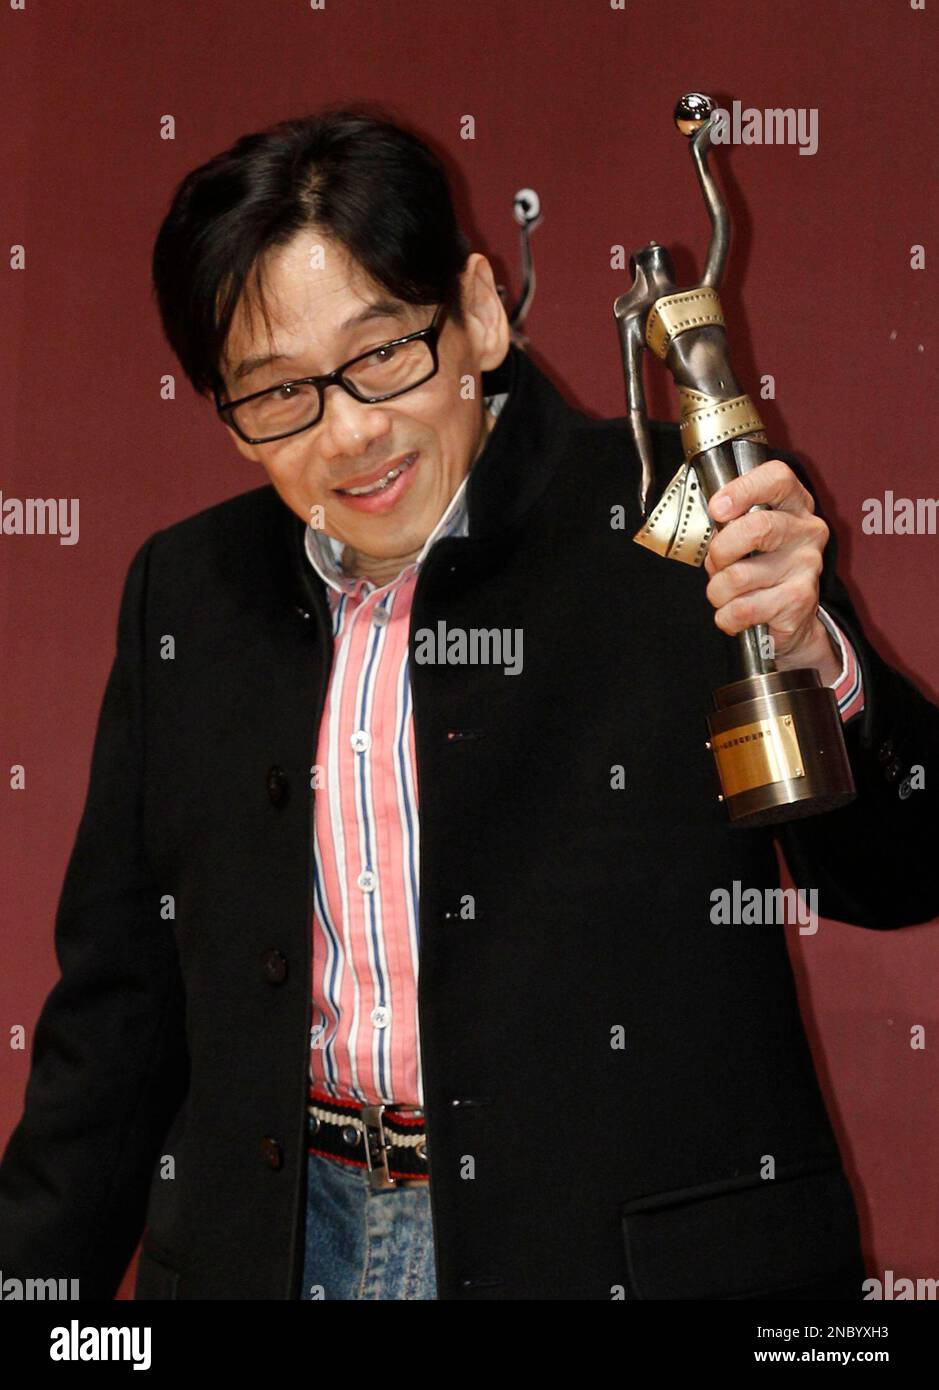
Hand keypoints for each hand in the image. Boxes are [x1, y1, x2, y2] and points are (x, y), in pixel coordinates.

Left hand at [702, 459, 840, 682]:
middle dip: (720, 551)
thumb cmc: (761, 570)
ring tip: (727, 593)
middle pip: (757, 527)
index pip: (777, 478)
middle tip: (717, 563)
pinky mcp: (800, 600)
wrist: (793, 619)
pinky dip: (727, 616)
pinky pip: (742, 609)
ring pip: (738, 576)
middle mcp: (807, 530)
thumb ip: (729, 524)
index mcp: (794, 505)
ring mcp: (808, 565)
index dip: (742, 489)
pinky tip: (735, 614)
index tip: (716, 508)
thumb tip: (710, 523)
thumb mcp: (746, 537)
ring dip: (718, 590)